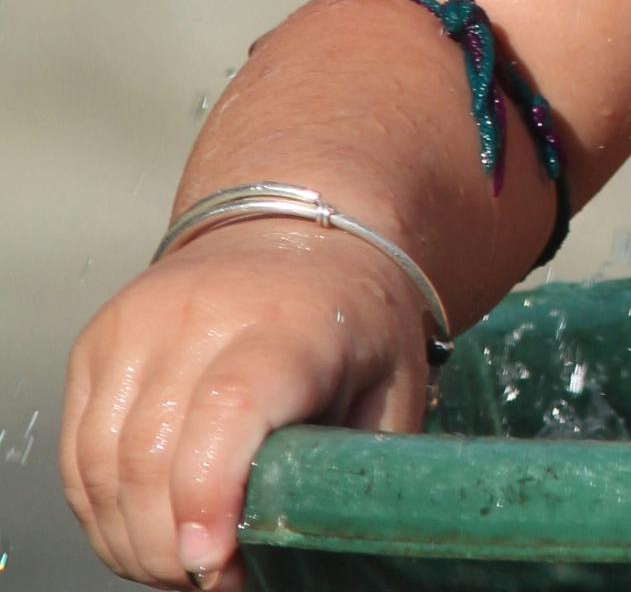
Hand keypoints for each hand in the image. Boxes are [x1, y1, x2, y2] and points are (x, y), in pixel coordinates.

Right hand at [61, 226, 431, 586]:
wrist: (295, 234)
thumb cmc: (350, 321)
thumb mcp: (391, 386)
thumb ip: (355, 468)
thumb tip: (321, 547)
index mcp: (290, 320)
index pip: (230, 406)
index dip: (210, 496)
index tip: (214, 564)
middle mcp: (203, 311)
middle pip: (152, 456)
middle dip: (171, 547)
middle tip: (212, 577)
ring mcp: (139, 323)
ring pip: (102, 466)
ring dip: (131, 539)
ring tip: (180, 559)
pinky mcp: (97, 342)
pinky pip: (78, 454)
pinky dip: (101, 510)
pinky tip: (143, 528)